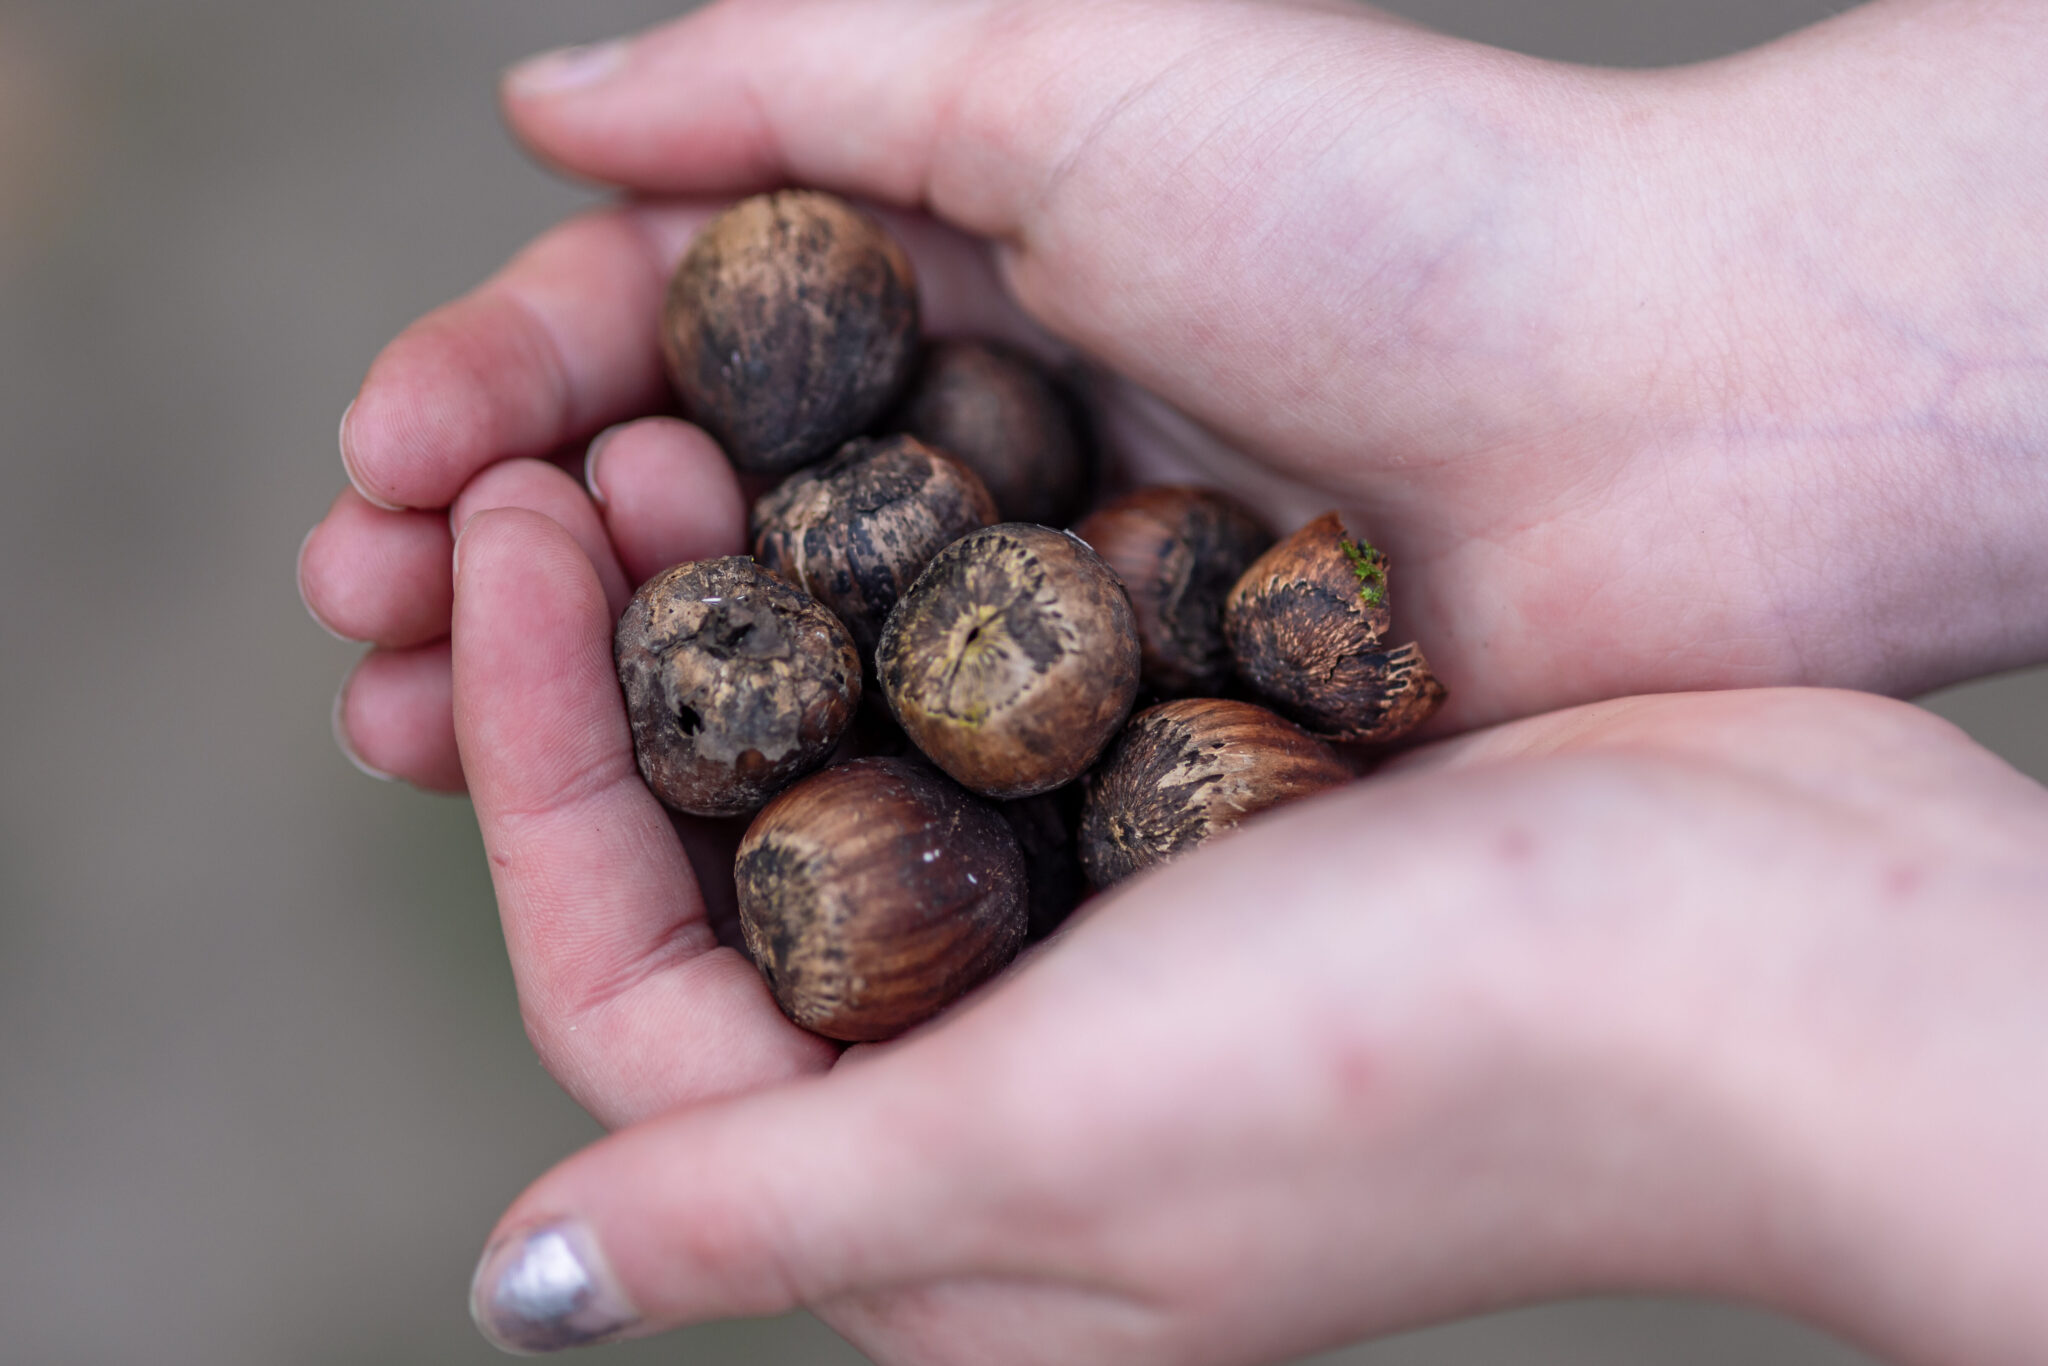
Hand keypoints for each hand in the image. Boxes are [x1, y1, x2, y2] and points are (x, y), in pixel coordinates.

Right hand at [303, 0, 2047, 790]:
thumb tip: (533, 93)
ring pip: (765, 661)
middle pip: (691, 512)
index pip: (668, 331)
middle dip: (509, 560)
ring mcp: (1039, 604)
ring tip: (420, 738)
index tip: (383, 468)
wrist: (1690, 412)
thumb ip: (790, 88)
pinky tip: (642, 839)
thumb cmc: (1397, 207)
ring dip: (590, 697)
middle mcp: (976, 439)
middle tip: (358, 631)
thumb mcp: (1063, 66)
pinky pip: (906, 778)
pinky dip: (769, 803)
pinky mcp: (1118, 744)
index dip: (508, 391)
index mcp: (951, 266)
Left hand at [457, 510, 2047, 1365]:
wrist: (1768, 942)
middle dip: (626, 668)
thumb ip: (776, 1204)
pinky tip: (874, 462)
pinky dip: (916, 590)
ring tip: (690, 429)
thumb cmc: (1423, 1065)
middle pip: (728, 877)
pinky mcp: (1198, 834)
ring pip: (849, 769)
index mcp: (931, 1211)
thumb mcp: (1054, 1151)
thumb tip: (522, 1288)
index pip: (627, 990)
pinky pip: (993, 706)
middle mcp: (997, 1096)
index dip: (532, 768)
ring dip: (757, 605)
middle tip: (583, 458)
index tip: (507, 541)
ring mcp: (1103, 956)